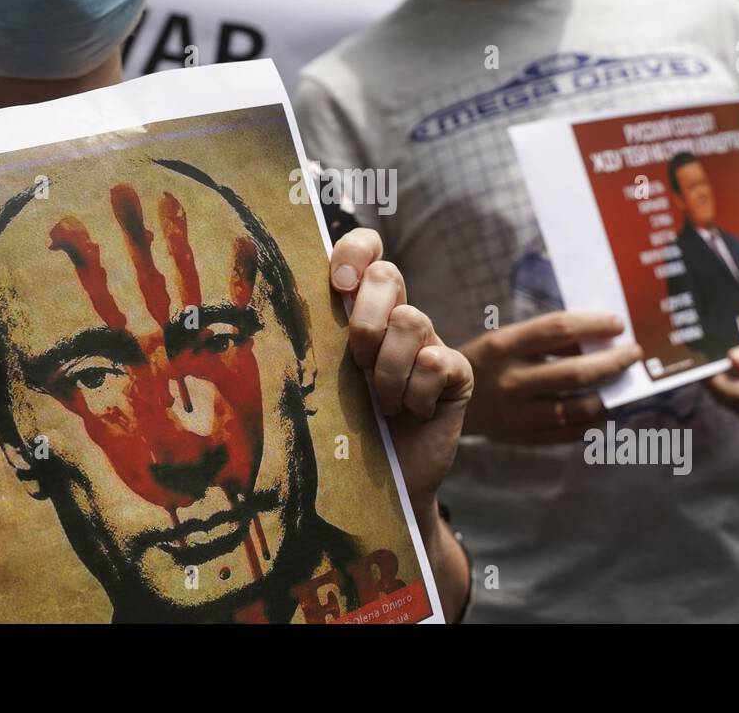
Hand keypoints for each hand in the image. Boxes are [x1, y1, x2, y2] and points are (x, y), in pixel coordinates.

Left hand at [329, 229, 472, 526]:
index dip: (356, 250)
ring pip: (411, 321)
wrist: (381, 487)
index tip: (339, 282)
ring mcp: (431, 342)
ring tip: (382, 404)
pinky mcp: (456, 373)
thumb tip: (282, 307)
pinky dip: (416, 393)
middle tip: (356, 363)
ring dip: (387, 370)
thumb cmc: (345, 430)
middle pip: (388, 275)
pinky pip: (436, 361)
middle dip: (365, 319)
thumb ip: (316, 341)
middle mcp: (398, 318)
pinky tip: (413, 414)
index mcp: (363, 310)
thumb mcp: (324, 380)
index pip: (367, 250)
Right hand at [458, 311, 640, 445]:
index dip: (594, 324)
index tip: (618, 324)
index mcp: (505, 346)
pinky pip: (573, 432)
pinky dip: (594, 419)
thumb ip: (547, 339)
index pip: (559, 329)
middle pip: (577, 372)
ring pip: (580, 407)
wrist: (446, 404)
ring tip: (619, 384)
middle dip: (615, 361)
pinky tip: (601, 407)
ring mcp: (519, 413)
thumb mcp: (506, 340)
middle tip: (633, 353)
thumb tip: (599, 337)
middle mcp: (512, 380)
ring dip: (608, 395)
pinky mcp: (526, 437)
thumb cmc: (487, 363)